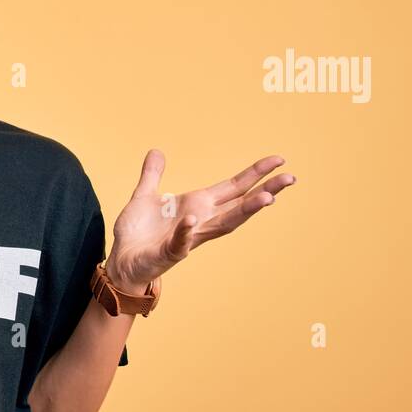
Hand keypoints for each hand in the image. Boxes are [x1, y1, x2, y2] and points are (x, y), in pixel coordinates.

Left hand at [105, 150, 296, 293]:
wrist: (121, 261)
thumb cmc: (137, 234)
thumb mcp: (144, 197)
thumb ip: (152, 175)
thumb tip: (156, 151)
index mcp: (197, 206)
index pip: (233, 188)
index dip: (255, 174)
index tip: (279, 160)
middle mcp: (200, 221)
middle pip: (239, 205)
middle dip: (264, 191)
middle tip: (290, 179)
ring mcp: (187, 238)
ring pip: (222, 225)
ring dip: (244, 212)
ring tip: (266, 198)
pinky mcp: (169, 253)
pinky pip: (180, 242)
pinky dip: (186, 231)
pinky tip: (193, 220)